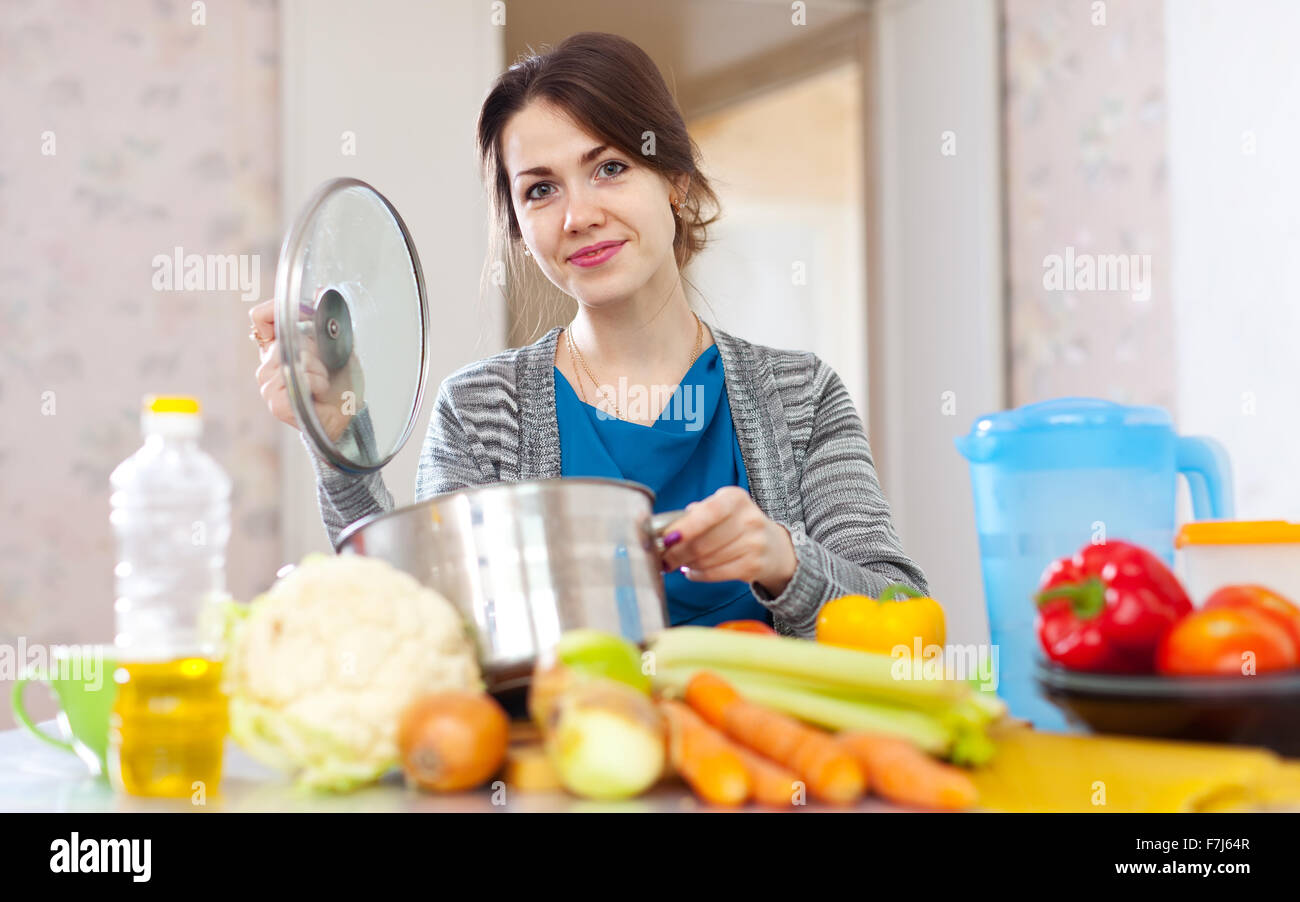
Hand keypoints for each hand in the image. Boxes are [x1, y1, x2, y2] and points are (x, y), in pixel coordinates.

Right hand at [250, 299, 359, 442]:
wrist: (349, 416)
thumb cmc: (341, 383)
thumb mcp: (337, 345)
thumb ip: (325, 320)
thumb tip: (321, 290)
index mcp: (276, 349)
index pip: (261, 318)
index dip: (278, 310)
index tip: (304, 314)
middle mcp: (267, 366)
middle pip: (284, 338)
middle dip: (313, 349)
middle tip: (324, 367)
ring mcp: (268, 385)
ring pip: (292, 358)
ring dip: (318, 368)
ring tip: (323, 381)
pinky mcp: (276, 402)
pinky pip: (297, 378)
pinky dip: (316, 382)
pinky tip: (319, 392)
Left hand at [658, 486, 797, 595]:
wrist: (773, 546)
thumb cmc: (735, 525)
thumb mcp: (719, 510)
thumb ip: (693, 517)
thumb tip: (664, 533)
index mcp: (735, 498)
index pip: (708, 512)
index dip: (684, 528)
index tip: (666, 539)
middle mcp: (749, 519)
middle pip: (703, 542)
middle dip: (677, 553)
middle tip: (664, 557)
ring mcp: (754, 544)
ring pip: (707, 560)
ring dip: (687, 564)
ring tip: (679, 563)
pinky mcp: (754, 566)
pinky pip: (716, 574)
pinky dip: (698, 574)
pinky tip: (692, 571)